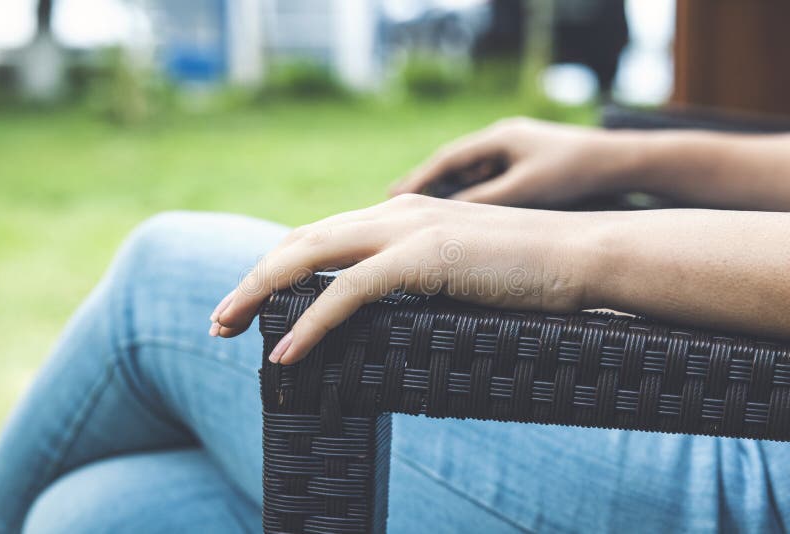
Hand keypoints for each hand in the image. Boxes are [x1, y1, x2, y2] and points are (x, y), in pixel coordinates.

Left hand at [209, 194, 598, 364]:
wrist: (584, 253)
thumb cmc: (529, 270)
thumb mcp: (461, 269)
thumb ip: (421, 276)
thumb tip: (387, 307)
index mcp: (403, 215)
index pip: (321, 234)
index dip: (278, 265)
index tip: (251, 302)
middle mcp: (397, 214)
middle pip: (300, 240)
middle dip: (252, 279)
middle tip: (219, 319)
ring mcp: (409, 230)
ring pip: (309, 257)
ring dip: (259, 292)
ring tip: (224, 329)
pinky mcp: (425, 257)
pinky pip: (349, 290)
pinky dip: (311, 321)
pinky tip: (284, 352)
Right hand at [390, 118, 634, 206]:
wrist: (621, 164)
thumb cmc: (574, 173)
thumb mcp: (524, 190)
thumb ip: (484, 201)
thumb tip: (446, 216)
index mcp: (500, 138)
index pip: (448, 159)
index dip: (419, 178)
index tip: (393, 195)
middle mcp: (504, 142)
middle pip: (455, 165)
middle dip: (427, 185)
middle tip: (396, 202)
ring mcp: (517, 154)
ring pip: (473, 175)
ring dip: (450, 193)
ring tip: (423, 214)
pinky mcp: (529, 168)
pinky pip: (492, 182)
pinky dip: (474, 198)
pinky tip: (464, 216)